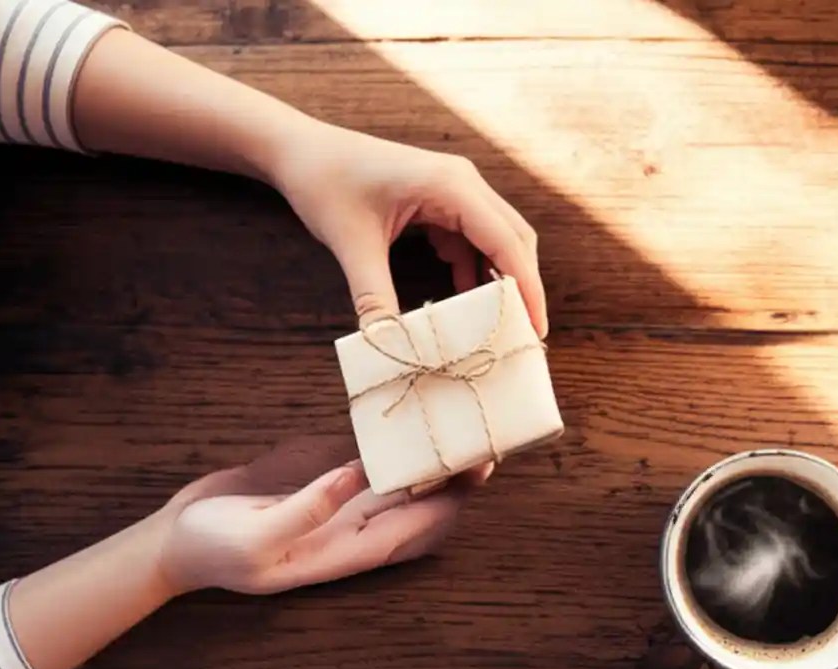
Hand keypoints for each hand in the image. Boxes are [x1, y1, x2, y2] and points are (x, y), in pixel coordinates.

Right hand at [157, 440, 469, 594]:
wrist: (176, 541)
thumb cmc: (212, 546)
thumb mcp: (255, 536)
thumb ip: (308, 509)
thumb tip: (357, 476)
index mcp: (340, 553)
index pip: (411, 531)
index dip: (448, 504)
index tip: (476, 470)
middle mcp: (349, 534)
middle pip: (418, 510)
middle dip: (453, 482)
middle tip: (482, 440)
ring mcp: (338, 510)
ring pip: (401, 489)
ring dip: (431, 465)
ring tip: (460, 428)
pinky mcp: (323, 489)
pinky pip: (370, 472)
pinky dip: (394, 454)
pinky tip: (410, 427)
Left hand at [270, 119, 547, 336]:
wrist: (301, 150)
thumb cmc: (324, 183)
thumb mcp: (351, 244)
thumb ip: (374, 296)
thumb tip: (388, 348)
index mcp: (451, 185)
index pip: (506, 241)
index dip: (527, 287)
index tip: (536, 328)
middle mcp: (462, 182)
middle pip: (514, 238)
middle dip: (522, 286)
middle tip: (524, 334)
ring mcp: (454, 188)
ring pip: (497, 237)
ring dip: (499, 278)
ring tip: (498, 323)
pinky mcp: (440, 199)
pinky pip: (472, 236)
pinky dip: (474, 268)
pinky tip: (464, 298)